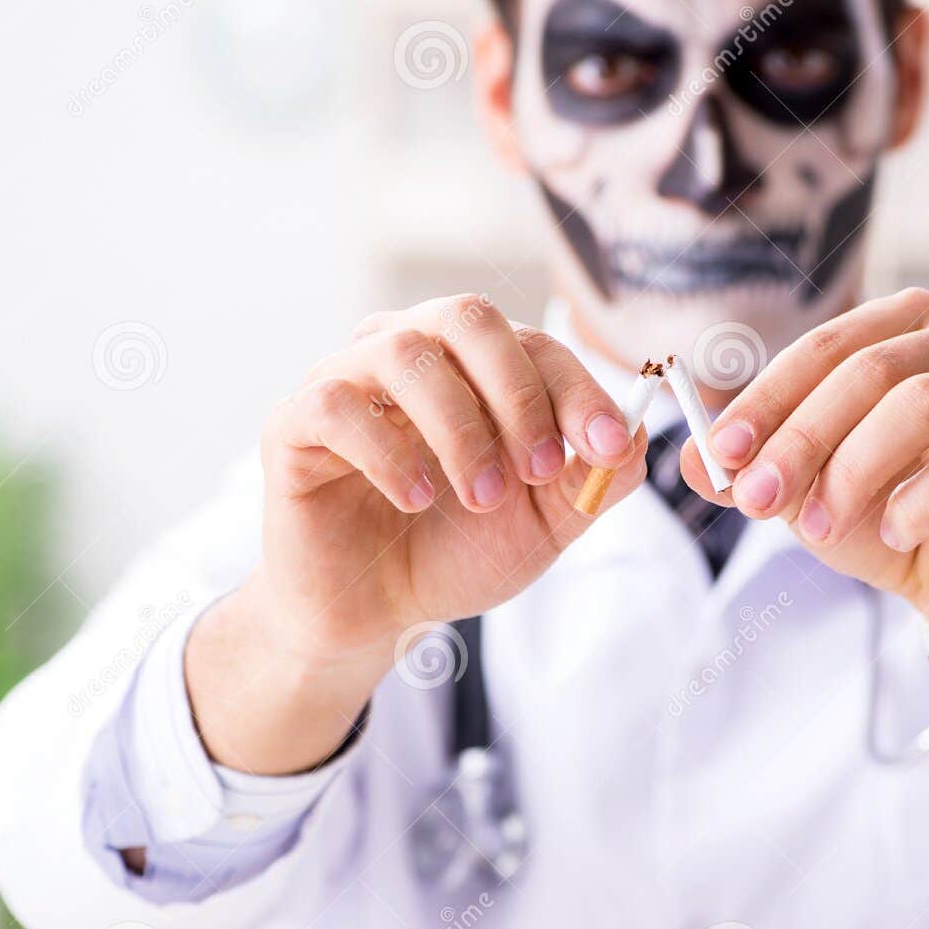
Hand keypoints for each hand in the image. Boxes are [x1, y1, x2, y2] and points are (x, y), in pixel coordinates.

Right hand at [188, 294, 643, 774]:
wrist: (377, 612)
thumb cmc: (457, 550)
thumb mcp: (543, 523)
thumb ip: (591, 480)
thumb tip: (634, 437)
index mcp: (472, 365)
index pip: (532, 343)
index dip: (578, 390)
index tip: (608, 449)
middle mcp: (408, 353)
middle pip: (465, 317)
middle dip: (517, 393)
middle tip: (539, 470)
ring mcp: (345, 380)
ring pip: (404, 353)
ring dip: (459, 428)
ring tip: (483, 497)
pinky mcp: (293, 424)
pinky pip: (335, 404)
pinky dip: (387, 451)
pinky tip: (415, 498)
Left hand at [682, 287, 928, 674]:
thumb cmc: (882, 513)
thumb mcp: (802, 490)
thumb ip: (750, 468)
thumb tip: (691, 456)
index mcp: (906, 325)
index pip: (825, 345)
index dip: (768, 396)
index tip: (724, 451)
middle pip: (872, 368)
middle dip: (802, 437)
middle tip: (756, 500)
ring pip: (923, 403)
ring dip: (853, 471)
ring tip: (816, 527)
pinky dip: (917, 502)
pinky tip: (893, 531)